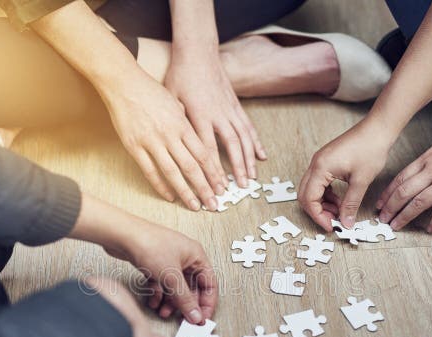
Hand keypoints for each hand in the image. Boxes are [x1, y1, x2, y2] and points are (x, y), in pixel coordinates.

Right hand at [99, 69, 226, 210]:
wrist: (123, 83)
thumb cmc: (150, 90)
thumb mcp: (175, 102)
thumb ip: (185, 122)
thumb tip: (196, 137)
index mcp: (182, 124)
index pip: (203, 154)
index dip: (214, 173)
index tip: (221, 186)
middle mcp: (169, 134)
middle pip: (192, 167)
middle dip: (205, 188)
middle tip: (214, 203)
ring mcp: (151, 142)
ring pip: (173, 173)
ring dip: (186, 192)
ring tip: (195, 206)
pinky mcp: (134, 146)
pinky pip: (150, 171)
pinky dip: (161, 186)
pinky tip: (170, 196)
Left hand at [105, 218, 217, 324]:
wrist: (121, 235)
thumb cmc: (149, 243)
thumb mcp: (171, 276)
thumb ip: (185, 299)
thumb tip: (196, 315)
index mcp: (196, 256)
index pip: (209, 284)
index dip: (207, 303)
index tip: (202, 318)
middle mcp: (184, 258)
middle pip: (192, 287)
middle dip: (186, 304)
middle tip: (183, 319)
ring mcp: (169, 261)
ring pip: (175, 287)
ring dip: (170, 302)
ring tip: (164, 312)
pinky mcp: (154, 264)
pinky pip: (161, 284)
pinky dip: (158, 294)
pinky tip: (153, 301)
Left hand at [165, 46, 264, 185]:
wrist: (198, 53)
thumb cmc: (180, 76)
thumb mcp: (170, 98)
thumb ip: (176, 122)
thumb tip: (175, 147)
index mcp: (199, 115)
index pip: (206, 149)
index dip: (211, 170)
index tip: (215, 187)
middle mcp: (218, 114)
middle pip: (230, 146)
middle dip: (236, 169)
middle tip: (240, 188)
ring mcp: (230, 109)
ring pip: (243, 138)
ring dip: (248, 160)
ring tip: (252, 178)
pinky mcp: (236, 105)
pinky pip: (249, 127)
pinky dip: (256, 143)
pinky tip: (261, 156)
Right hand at [299, 118, 392, 231]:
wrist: (377, 129)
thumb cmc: (370, 148)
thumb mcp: (361, 181)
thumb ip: (351, 204)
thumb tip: (345, 222)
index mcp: (320, 168)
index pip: (309, 199)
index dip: (318, 216)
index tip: (331, 226)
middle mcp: (316, 164)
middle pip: (305, 195)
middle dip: (317, 211)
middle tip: (333, 221)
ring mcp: (320, 162)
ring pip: (311, 190)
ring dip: (323, 203)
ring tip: (340, 211)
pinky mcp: (326, 161)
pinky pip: (319, 183)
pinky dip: (327, 195)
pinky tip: (340, 199)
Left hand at [377, 120, 431, 231]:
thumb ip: (430, 160)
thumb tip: (420, 172)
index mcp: (427, 159)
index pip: (400, 179)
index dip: (387, 193)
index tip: (380, 204)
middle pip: (404, 192)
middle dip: (390, 208)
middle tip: (382, 219)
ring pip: (419, 203)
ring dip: (405, 216)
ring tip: (396, 226)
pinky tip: (430, 229)